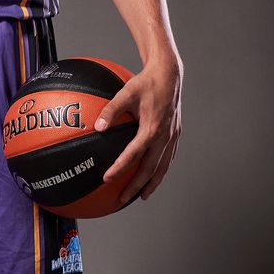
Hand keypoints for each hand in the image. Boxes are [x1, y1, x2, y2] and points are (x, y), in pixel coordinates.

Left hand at [95, 55, 182, 206]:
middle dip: (137, 186)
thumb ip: (110, 110)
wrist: (170, 74)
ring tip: (142, 196)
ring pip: (163, 166)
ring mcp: (172, 136)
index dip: (120, 168)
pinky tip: (154, 175)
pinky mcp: (176, 133)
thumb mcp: (125, 93)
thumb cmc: (146, 82)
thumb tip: (97, 126)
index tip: (107, 179)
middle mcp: (164, 136)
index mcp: (151, 129)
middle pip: (150, 169)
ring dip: (152, 183)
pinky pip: (169, 157)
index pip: (133, 155)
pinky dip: (161, 169)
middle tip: (122, 199)